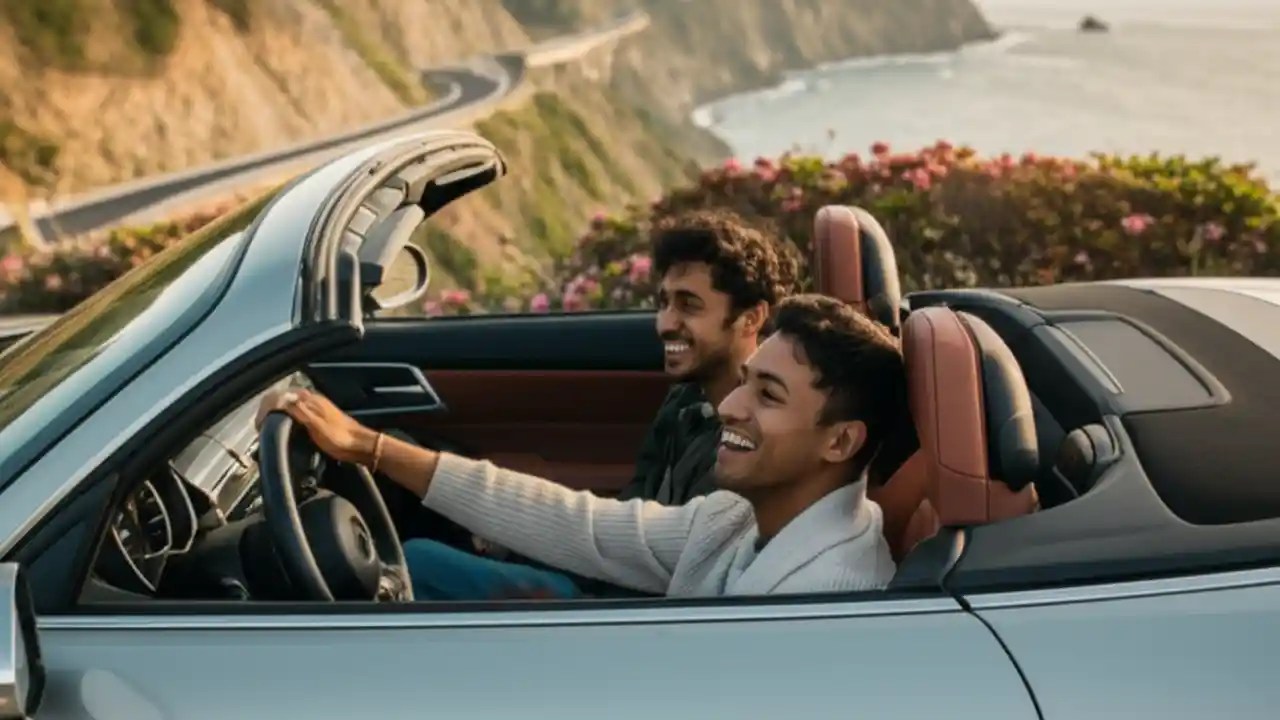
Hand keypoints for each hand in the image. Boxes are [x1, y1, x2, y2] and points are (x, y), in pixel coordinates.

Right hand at [255, 388, 376, 465]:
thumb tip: (278, 400)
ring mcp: (315, 407)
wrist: (360, 445)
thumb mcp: (316, 425)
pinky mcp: (318, 416)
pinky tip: (286, 427)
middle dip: (268, 409)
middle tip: (261, 426)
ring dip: (276, 412)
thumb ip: (298, 411)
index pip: (278, 395)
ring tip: (269, 427)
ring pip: (288, 404)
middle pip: (281, 398)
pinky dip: (286, 417)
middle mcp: (311, 399)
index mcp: (309, 399)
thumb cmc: (340, 438)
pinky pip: (296, 411)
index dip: (265, 408)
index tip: (260, 424)